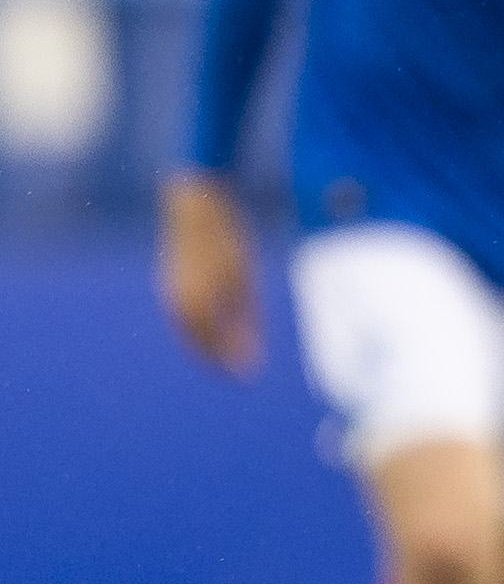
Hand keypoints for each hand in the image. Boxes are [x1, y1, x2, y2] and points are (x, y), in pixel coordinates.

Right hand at [158, 171, 259, 374]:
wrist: (196, 205)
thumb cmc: (228, 239)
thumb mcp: (245, 279)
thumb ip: (247, 317)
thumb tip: (252, 352)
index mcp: (199, 303)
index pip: (214, 347)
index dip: (231, 364)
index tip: (249, 378)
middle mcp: (179, 302)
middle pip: (198, 344)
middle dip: (218, 360)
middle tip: (239, 374)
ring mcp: (170, 292)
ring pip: (188, 332)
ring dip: (206, 347)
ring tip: (229, 356)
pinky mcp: (170, 283)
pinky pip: (183, 316)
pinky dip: (198, 329)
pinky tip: (216, 330)